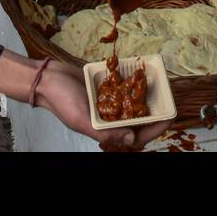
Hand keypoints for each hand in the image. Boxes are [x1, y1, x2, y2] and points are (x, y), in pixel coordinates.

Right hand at [34, 60, 170, 150]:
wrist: (47, 78)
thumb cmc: (60, 100)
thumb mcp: (81, 119)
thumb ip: (106, 132)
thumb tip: (131, 140)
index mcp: (104, 130)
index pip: (135, 134)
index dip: (155, 128)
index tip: (169, 118)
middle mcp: (107, 118)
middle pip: (137, 120)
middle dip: (154, 113)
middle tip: (168, 101)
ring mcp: (106, 103)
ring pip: (131, 104)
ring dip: (144, 97)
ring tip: (159, 88)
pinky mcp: (104, 89)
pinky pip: (121, 88)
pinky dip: (131, 83)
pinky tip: (141, 75)